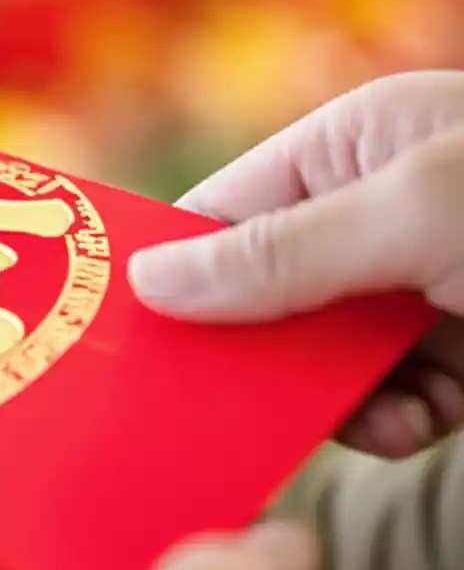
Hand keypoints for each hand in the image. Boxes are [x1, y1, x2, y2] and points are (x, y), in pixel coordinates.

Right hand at [129, 71, 463, 457]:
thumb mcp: (414, 214)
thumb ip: (278, 253)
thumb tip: (153, 282)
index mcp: (350, 148)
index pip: (221, 214)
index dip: (175, 275)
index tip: (137, 343)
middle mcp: (373, 211)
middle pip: (262, 295)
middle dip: (267, 356)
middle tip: (258, 405)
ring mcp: (415, 282)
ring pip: (320, 357)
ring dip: (341, 400)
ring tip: (391, 415)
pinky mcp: (457, 346)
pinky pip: (386, 393)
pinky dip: (398, 420)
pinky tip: (431, 420)